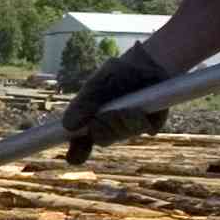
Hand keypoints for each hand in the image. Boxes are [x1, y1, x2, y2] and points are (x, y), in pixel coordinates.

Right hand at [61, 41, 171, 163]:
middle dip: (100, 129)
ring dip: (118, 122)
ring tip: (121, 108)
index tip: (73, 156)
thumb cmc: (117, 73)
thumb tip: (68, 126)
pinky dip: (136, 119)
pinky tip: (135, 110)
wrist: (147, 62)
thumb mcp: (96, 84)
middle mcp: (111, 127)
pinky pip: (142, 129)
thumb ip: (83, 104)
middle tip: (99, 117)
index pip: (81, 143)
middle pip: (102, 140)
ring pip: (122, 135)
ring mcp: (131, 127)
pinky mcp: (151, 124)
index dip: (77, 152)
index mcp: (92, 119)